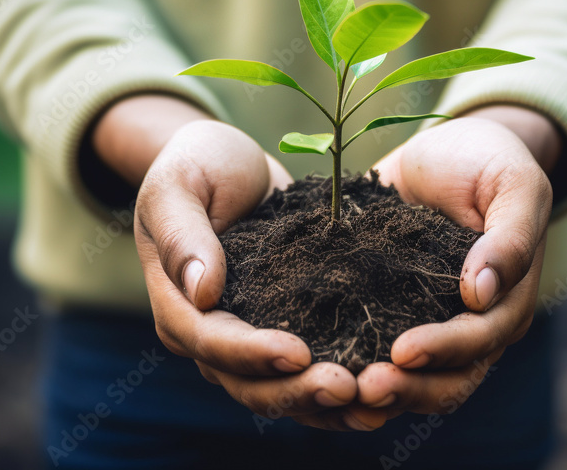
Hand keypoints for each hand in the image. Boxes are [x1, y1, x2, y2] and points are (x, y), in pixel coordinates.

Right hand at [91, 96, 359, 425]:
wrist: (228, 163)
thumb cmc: (198, 165)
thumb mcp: (180, 185)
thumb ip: (183, 235)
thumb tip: (201, 291)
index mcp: (180, 308)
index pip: (212, 343)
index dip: (252, 354)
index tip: (296, 354)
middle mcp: (213, 338)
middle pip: (250, 383)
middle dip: (298, 391)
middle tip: (349, 389)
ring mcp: (251, 341)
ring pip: (284, 390)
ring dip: (327, 404)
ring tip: (376, 402)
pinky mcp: (289, 331)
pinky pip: (312, 372)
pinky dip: (346, 386)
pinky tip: (386, 390)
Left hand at [346, 107, 558, 423]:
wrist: (446, 149)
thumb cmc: (488, 161)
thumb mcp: (513, 184)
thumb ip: (512, 236)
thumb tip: (483, 294)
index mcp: (508, 303)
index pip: (480, 342)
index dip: (444, 351)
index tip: (402, 351)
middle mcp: (472, 326)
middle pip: (447, 380)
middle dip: (409, 388)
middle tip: (364, 388)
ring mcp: (431, 324)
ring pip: (412, 380)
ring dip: (381, 392)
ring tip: (341, 392)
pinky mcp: (390, 312)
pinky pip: (374, 350)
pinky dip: (354, 367)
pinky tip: (318, 372)